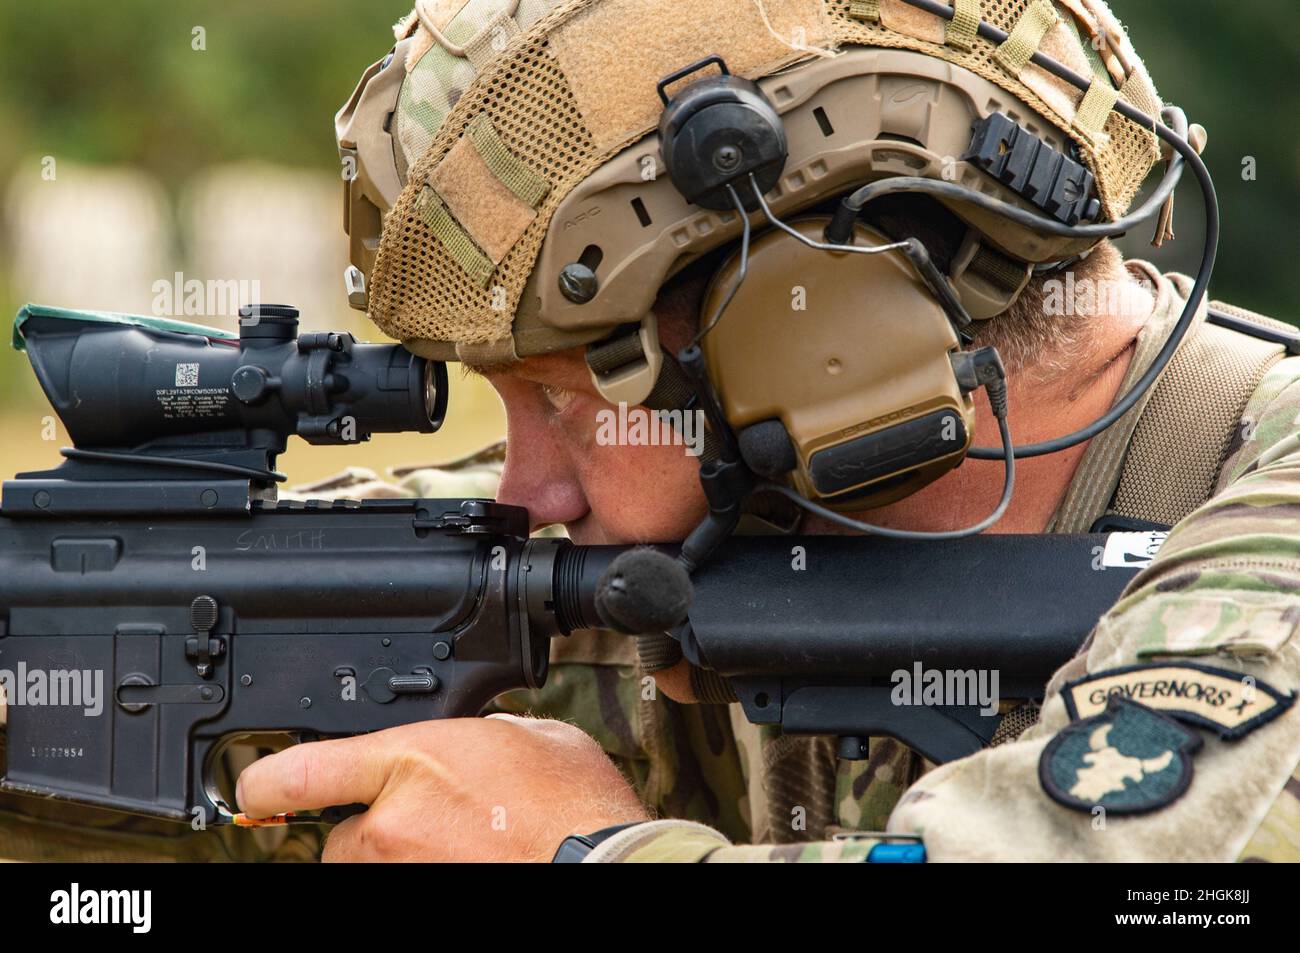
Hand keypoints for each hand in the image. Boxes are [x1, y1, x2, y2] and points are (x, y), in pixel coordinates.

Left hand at [235, 714, 649, 861]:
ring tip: (460, 853)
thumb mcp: (530, 736)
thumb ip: (476, 734)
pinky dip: (426, 879)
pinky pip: (397, 893)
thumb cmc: (579, 808)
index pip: (300, 772)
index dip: (263, 781)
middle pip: (342, 836)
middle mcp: (391, 824)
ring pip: (369, 873)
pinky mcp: (417, 907)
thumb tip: (466, 740)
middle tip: (433, 828)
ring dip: (398, 865)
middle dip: (375, 833)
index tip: (255, 788)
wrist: (604, 867)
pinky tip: (469, 867)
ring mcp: (399, 876)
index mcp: (414, 759)